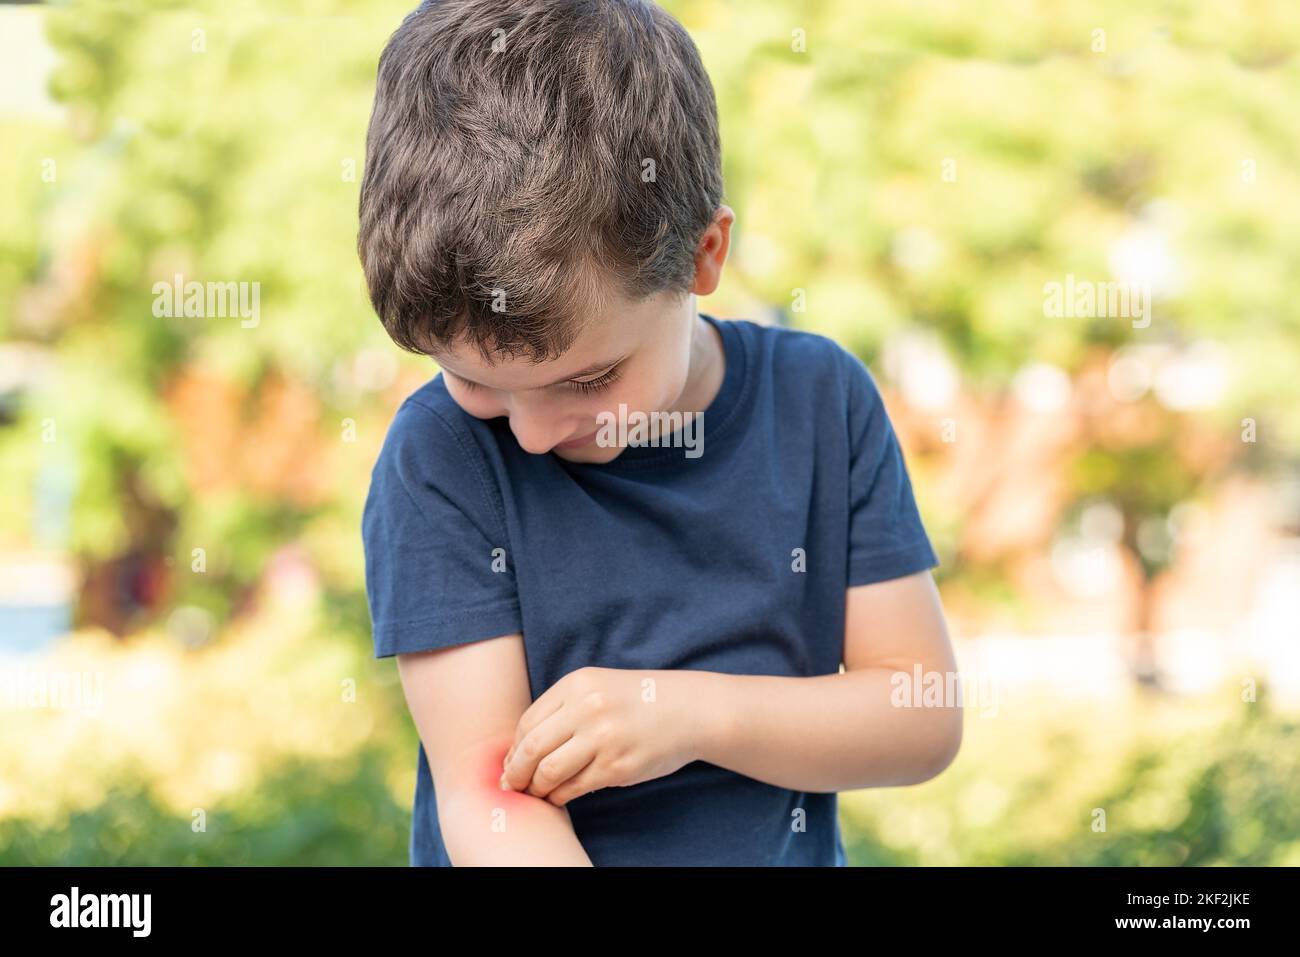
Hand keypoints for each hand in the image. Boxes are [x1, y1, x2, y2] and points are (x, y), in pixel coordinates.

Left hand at [498, 666, 699, 806]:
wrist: (688, 710)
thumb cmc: (636, 701)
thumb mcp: (596, 688)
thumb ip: (561, 710)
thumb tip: (518, 751)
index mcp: (577, 684)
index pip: (528, 722)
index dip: (514, 748)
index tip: (512, 763)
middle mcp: (588, 708)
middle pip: (531, 748)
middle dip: (515, 773)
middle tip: (512, 785)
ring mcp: (603, 738)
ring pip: (549, 772)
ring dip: (536, 788)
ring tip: (536, 791)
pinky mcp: (618, 767)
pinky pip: (574, 788)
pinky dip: (559, 796)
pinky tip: (560, 795)